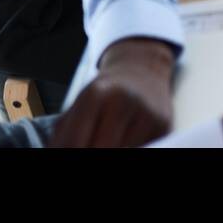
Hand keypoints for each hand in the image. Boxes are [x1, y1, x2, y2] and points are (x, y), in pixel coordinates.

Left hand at [51, 38, 176, 146]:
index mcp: (96, 94)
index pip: (75, 143)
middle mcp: (123, 101)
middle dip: (93, 153)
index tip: (74, 149)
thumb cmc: (107, 93)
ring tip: (111, 142)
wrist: (144, 70)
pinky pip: (146, 147)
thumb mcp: (79, 106)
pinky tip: (127, 142)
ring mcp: (146, 113)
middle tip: (92, 145)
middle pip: (100, 149)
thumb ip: (64, 136)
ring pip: (124, 151)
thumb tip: (58, 153)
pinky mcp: (163, 125)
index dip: (71, 152)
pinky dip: (134, 149)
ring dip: (115, 152)